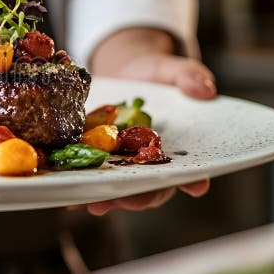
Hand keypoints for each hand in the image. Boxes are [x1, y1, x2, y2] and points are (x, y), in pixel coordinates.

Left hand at [82, 27, 215, 214]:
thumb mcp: (171, 70)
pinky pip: (89, 174)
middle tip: (121, 200)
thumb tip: (205, 90)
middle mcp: (147, 161)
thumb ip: (189, 77)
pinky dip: (80, 185)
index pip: (185, 169)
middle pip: (146, 188)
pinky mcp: (96, 157)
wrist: (123, 71)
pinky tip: (67, 195)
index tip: (195, 186)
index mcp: (173, 147)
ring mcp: (121, 163)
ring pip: (116, 188)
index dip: (190, 180)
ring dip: (104, 198)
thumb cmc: (153, 74)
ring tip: (90, 203)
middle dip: (134, 198)